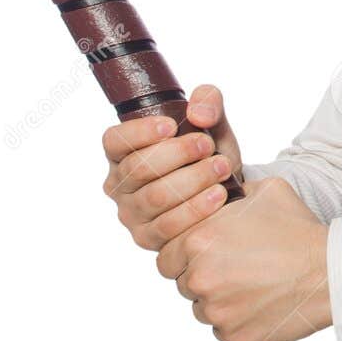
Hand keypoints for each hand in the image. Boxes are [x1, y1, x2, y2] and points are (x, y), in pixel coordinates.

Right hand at [101, 84, 243, 250]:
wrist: (226, 189)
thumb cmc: (208, 154)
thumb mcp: (212, 123)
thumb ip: (208, 102)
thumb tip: (198, 114)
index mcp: (123, 152)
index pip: (115, 140)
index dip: (140, 132)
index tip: (172, 125)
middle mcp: (120, 184)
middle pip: (138, 168)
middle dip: (178, 154)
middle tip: (207, 145)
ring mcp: (131, 213)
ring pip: (155, 196)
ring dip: (193, 179)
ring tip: (221, 167)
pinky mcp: (149, 237)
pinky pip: (168, 226)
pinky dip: (196, 208)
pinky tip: (218, 194)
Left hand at [156, 177, 331, 340]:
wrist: (330, 270)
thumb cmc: (298, 229)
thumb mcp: (264, 191)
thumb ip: (230, 193)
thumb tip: (218, 189)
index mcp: (198, 240)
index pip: (167, 253)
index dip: (186, 252)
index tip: (209, 251)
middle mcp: (199, 277)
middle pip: (181, 281)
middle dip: (199, 274)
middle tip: (230, 268)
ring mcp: (216, 311)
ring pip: (200, 307)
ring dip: (218, 298)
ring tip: (251, 284)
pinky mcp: (233, 336)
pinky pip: (222, 329)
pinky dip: (236, 319)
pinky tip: (260, 302)